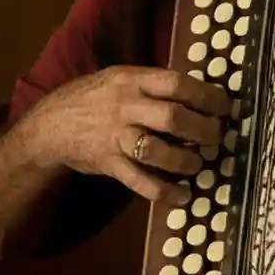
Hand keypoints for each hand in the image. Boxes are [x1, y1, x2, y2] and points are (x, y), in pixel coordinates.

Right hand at [20, 66, 230, 204]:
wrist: (49, 126)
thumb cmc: (94, 98)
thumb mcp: (120, 78)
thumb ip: (153, 84)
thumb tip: (198, 91)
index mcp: (132, 80)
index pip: (176, 83)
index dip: (206, 95)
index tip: (225, 105)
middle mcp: (126, 107)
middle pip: (171, 117)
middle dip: (203, 129)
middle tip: (218, 137)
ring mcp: (116, 136)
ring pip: (156, 150)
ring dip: (185, 160)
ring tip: (199, 163)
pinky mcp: (109, 163)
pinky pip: (139, 180)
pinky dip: (163, 191)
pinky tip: (182, 196)